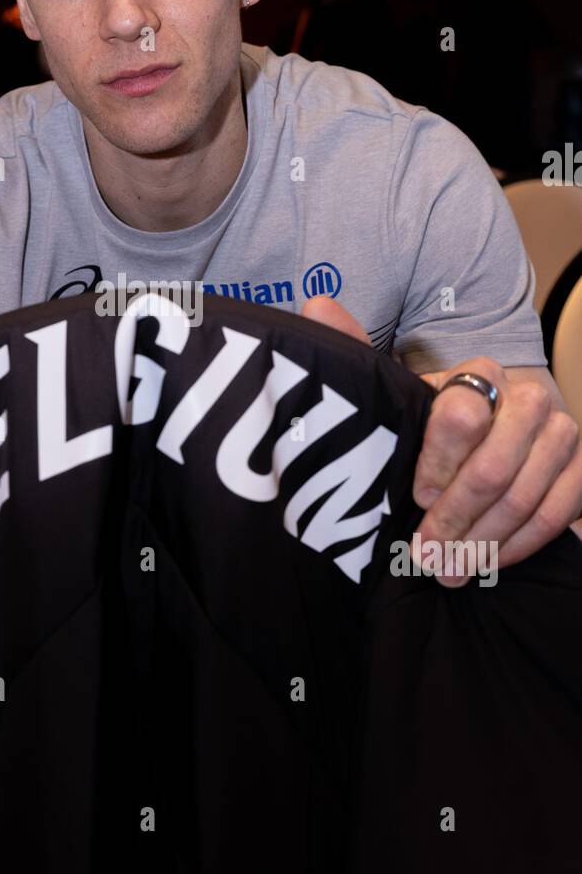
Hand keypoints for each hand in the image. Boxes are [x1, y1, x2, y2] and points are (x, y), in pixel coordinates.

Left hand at [300, 295, 581, 584]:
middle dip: (455, 519)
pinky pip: (557, 513)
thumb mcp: (392, 394)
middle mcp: (526, 398)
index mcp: (476, 375)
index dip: (437, 463)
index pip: (460, 416)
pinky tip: (487, 561)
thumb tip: (318, 304)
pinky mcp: (581, 467)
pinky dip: (519, 544)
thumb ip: (354, 350)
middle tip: (425, 555)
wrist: (488, 444)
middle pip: (493, 468)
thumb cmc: (427, 427)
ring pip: (524, 496)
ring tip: (448, 569)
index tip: (416, 498)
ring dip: (482, 541)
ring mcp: (561, 432)